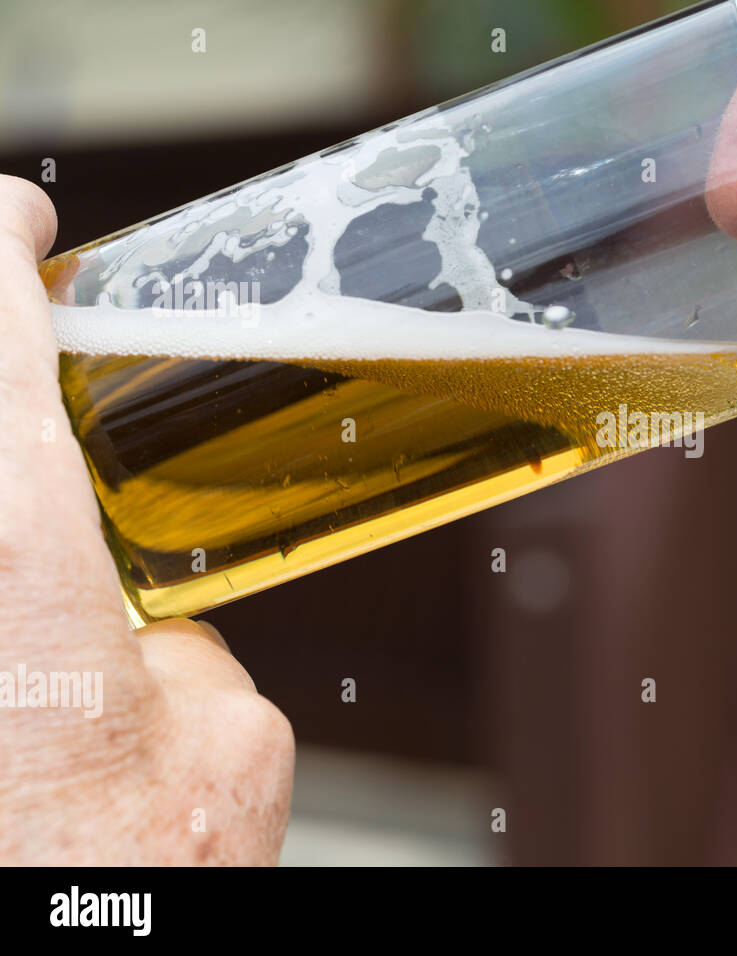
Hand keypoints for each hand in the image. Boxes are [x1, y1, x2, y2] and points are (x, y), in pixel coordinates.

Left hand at [0, 174, 293, 863]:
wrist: (51, 935)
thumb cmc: (111, 877)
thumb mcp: (229, 752)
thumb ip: (196, 666)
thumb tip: (157, 653)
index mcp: (15, 556)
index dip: (1, 249)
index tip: (18, 215)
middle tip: (27, 348)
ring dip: (11, 470)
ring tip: (55, 526)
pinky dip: (17, 545)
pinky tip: (37, 619)